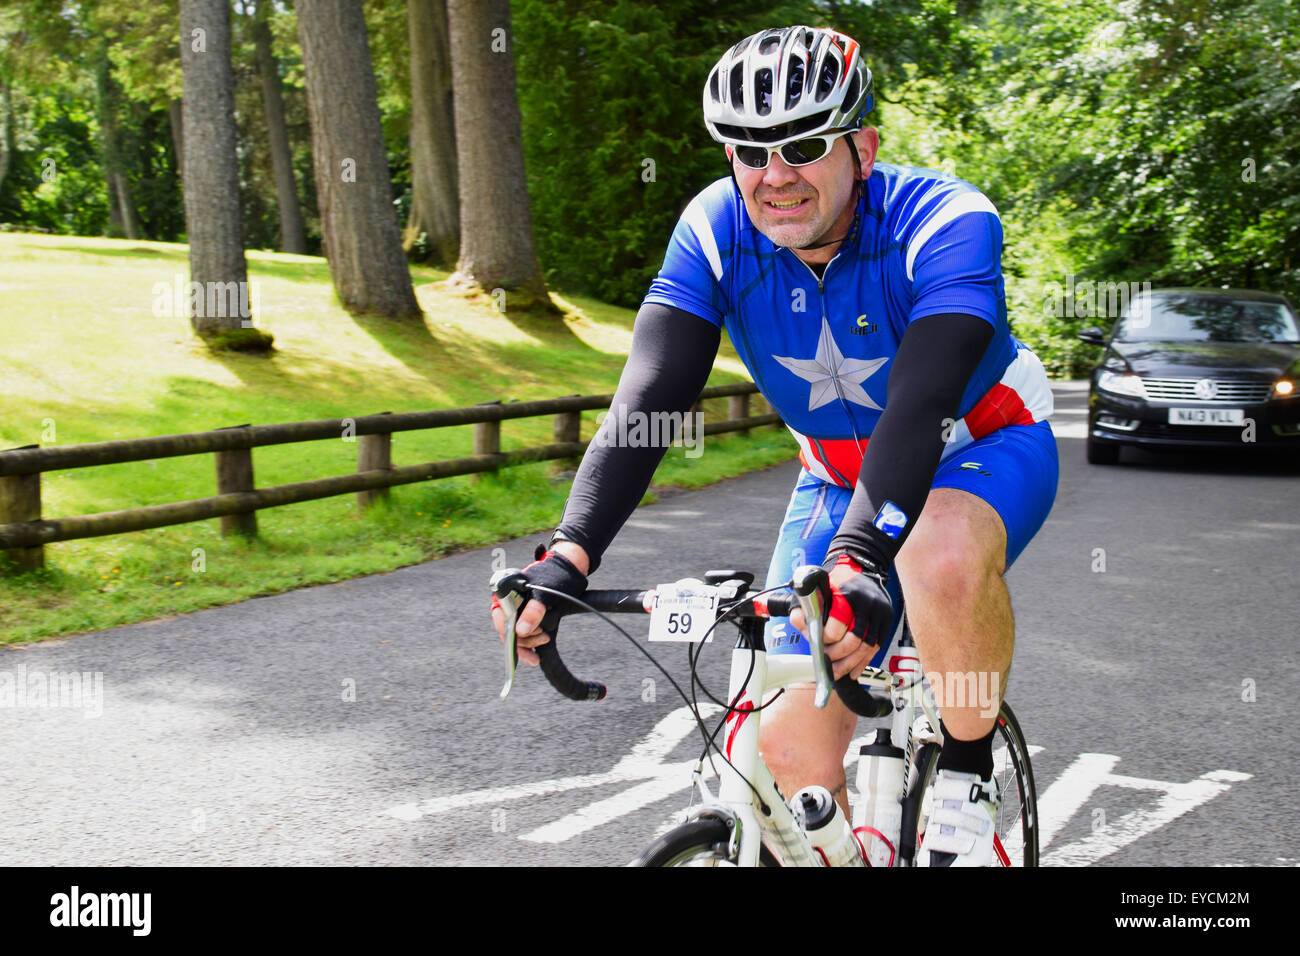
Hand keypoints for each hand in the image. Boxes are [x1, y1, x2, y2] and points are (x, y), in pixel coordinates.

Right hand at [490, 543, 588, 665]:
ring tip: (544, 639)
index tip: (524, 638)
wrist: (569, 569)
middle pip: (507, 628)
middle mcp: (508, 602)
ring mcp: (518, 609)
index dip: (511, 631)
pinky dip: (529, 643)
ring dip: (528, 643)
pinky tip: (536, 652)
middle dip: (522, 640)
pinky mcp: (528, 616)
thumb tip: (520, 631)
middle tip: (542, 638)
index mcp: (506, 592)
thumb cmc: (556, 575)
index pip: (500, 618)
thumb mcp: (545, 593)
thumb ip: (533, 611)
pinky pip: (523, 633)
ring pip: (515, 633)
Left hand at [788, 552, 892, 680]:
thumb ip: (805, 608)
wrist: (860, 566)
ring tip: (838, 673)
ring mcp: (880, 611)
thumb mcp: (816, 590)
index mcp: (846, 595)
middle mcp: (866, 603)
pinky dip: (864, 661)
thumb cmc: (835, 580)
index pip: (837, 629)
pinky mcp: (887, 618)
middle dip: (839, 657)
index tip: (819, 645)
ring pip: (867, 647)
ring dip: (851, 664)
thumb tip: (799, 623)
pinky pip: (877, 646)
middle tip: (828, 664)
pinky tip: (853, 670)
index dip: (826, 641)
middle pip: (854, 641)